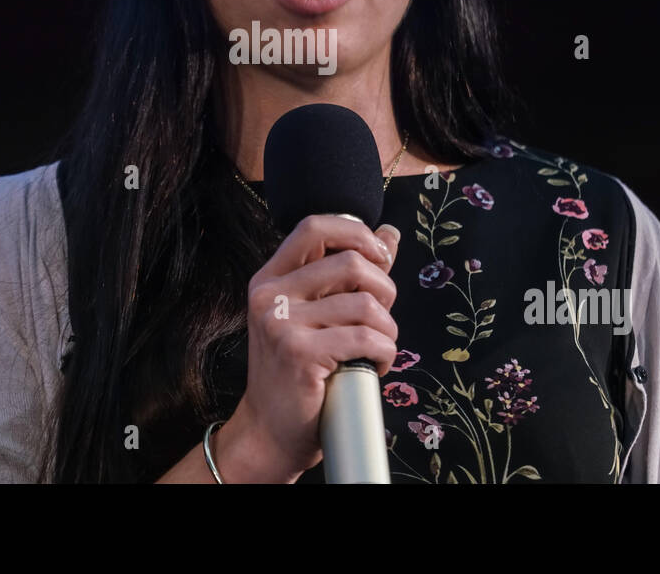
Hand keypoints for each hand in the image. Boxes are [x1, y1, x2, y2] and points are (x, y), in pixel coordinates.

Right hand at [219, 215, 400, 481]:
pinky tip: (375, 365)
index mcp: (270, 279)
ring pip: (365, 304)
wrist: (270, 432)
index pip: (314, 227)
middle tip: (381, 316)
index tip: (378, 257)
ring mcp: (282, 324)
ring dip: (387, 329)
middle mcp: (270, 295)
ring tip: (378, 348)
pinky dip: (385, 352)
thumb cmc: (298, 373)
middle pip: (350, 262)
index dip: (355, 233)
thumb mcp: (315, 314)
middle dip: (384, 288)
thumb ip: (348, 273)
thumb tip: (389, 234)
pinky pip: (366, 338)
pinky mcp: (300, 354)